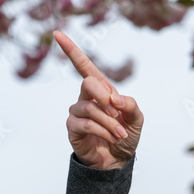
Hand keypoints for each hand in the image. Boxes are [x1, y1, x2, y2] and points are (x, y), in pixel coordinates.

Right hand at [54, 30, 142, 169]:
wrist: (118, 160)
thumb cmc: (125, 136)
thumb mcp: (137, 119)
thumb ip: (131, 104)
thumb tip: (114, 99)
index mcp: (101, 89)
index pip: (84, 65)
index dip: (71, 49)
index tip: (57, 33)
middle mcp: (85, 97)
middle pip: (89, 82)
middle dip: (106, 97)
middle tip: (118, 114)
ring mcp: (77, 112)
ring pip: (90, 107)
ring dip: (109, 122)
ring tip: (119, 134)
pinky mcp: (72, 127)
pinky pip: (86, 123)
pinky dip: (102, 131)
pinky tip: (110, 138)